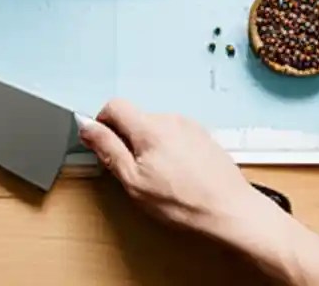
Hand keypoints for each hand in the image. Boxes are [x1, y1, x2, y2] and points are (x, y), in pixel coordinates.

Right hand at [80, 100, 318, 285]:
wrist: (231, 213)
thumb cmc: (185, 204)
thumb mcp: (133, 181)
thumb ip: (108, 148)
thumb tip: (87, 126)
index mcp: (150, 127)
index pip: (114, 106)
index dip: (102, 123)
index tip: (102, 142)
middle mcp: (172, 119)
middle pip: (136, 118)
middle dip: (127, 140)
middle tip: (134, 172)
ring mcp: (191, 127)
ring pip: (156, 128)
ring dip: (150, 147)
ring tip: (160, 179)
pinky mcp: (204, 138)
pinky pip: (176, 136)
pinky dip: (169, 151)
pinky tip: (178, 177)